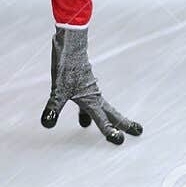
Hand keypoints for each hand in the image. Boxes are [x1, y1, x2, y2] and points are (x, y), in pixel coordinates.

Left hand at [41, 26, 140, 145]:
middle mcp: (94, 95)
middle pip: (112, 113)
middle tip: (138, 131)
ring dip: (107, 117)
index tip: (120, 141)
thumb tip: (48, 123)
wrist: (71, 45)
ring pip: (102, 107)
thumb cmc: (67, 66)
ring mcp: (90, 89)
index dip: (111, 132)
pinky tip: (83, 114)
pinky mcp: (83, 83)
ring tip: (109, 127)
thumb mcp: (58, 90)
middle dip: (123, 123)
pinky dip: (92, 110)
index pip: (103, 121)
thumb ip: (53, 108)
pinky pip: (91, 101)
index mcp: (91, 100)